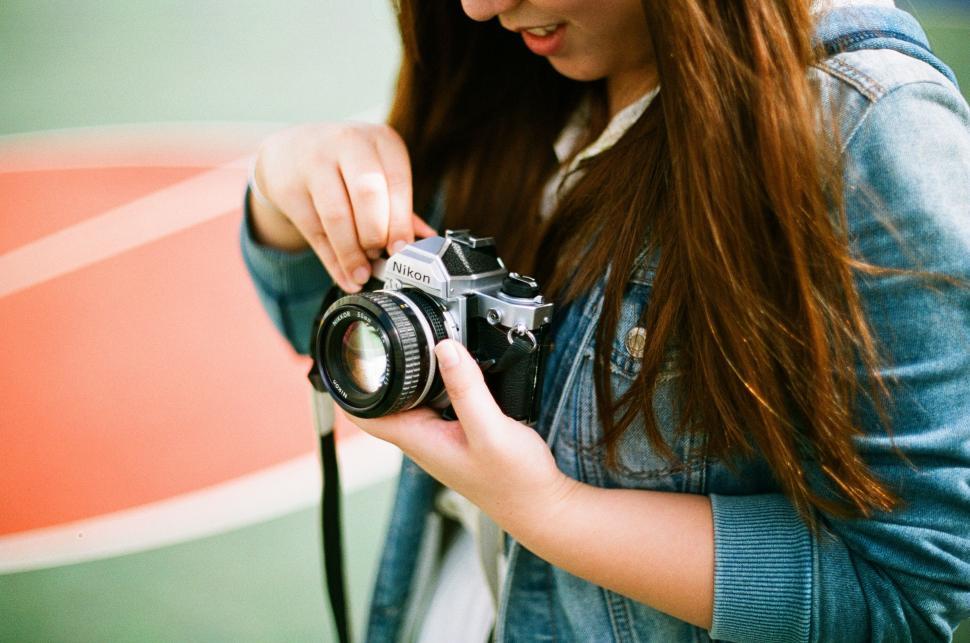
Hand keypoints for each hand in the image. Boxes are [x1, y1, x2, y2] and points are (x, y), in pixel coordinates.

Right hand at [249, 122, 436, 291]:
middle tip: (378, 257)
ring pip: (337, 216)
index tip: (401, 251)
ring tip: (362, 274)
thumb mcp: (377, 173)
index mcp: (381, 140)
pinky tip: (345, 276)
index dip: (400, 222)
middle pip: (367, 194)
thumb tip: (428, 241)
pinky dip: (332, 261)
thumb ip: (400, 206)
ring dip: (352, 253)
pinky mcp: (289, 187)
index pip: (396, 182)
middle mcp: (348, 143)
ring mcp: (314, 162)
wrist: (288, 151)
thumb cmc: (346, 166)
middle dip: (375, 234)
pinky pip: (314, 231)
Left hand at [351, 340, 576, 528]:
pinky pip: (436, 401)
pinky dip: (435, 381)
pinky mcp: (460, 433)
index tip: (339, 353)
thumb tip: (446, 346)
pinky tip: (450, 365)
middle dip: (373, 369)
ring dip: (404, 373)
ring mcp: (440, 437)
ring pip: (410, 399)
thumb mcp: (491, 429)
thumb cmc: (515, 481)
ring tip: (407, 339)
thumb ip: (468, 388)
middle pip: (382, 400)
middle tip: (371, 334)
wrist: (542, 507)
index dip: (346, 385)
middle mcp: (423, 439)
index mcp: (418, 439)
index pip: (363, 414)